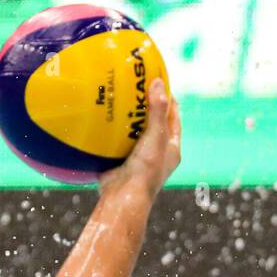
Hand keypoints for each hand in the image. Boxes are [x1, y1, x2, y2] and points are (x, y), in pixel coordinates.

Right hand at [98, 77, 181, 199]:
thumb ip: (157, 110)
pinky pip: (116, 141)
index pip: (174, 118)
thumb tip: (159, 82)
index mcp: (171, 149)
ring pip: (134, 132)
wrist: (124, 196)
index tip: (160, 80)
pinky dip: (111, 130)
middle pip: (153, 123)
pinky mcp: (121, 162)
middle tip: (135, 85)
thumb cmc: (146, 168)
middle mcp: (157, 153)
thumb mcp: (156, 136)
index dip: (169, 99)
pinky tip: (102, 116)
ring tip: (117, 96)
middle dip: (146, 105)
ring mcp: (139, 158)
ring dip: (127, 117)